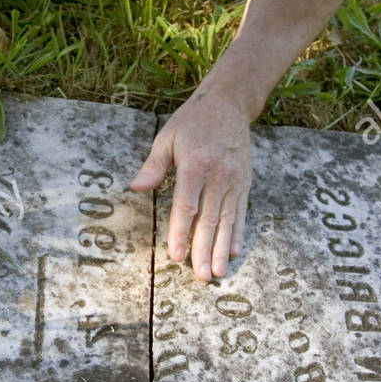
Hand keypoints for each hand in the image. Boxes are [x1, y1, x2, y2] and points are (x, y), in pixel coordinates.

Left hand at [130, 94, 252, 280]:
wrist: (229, 104)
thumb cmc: (192, 122)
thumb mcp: (167, 137)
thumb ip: (154, 166)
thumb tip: (136, 187)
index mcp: (195, 166)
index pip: (186, 207)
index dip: (181, 233)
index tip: (176, 256)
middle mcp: (217, 176)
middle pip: (209, 219)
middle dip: (203, 250)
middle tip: (201, 277)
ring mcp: (234, 180)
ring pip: (227, 220)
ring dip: (221, 249)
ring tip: (217, 273)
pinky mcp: (244, 182)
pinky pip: (241, 212)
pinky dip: (238, 233)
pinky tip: (233, 251)